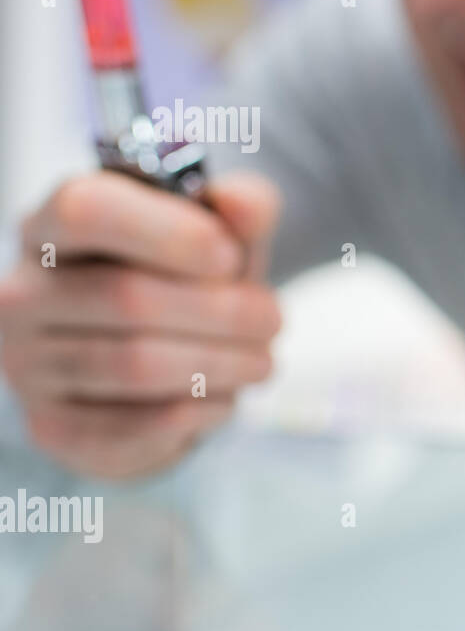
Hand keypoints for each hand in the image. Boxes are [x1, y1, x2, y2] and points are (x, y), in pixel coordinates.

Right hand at [0, 171, 282, 478]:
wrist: (162, 358)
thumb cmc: (185, 281)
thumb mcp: (220, 235)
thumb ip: (240, 208)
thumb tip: (243, 203)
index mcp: (54, 225)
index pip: (87, 210)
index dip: (168, 233)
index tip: (229, 256)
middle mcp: (24, 293)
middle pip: (127, 298)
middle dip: (223, 312)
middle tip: (274, 320)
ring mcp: (28, 364)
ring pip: (136, 365)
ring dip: (221, 365)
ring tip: (262, 360)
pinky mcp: (53, 427)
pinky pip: (136, 425)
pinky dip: (199, 411)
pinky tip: (225, 397)